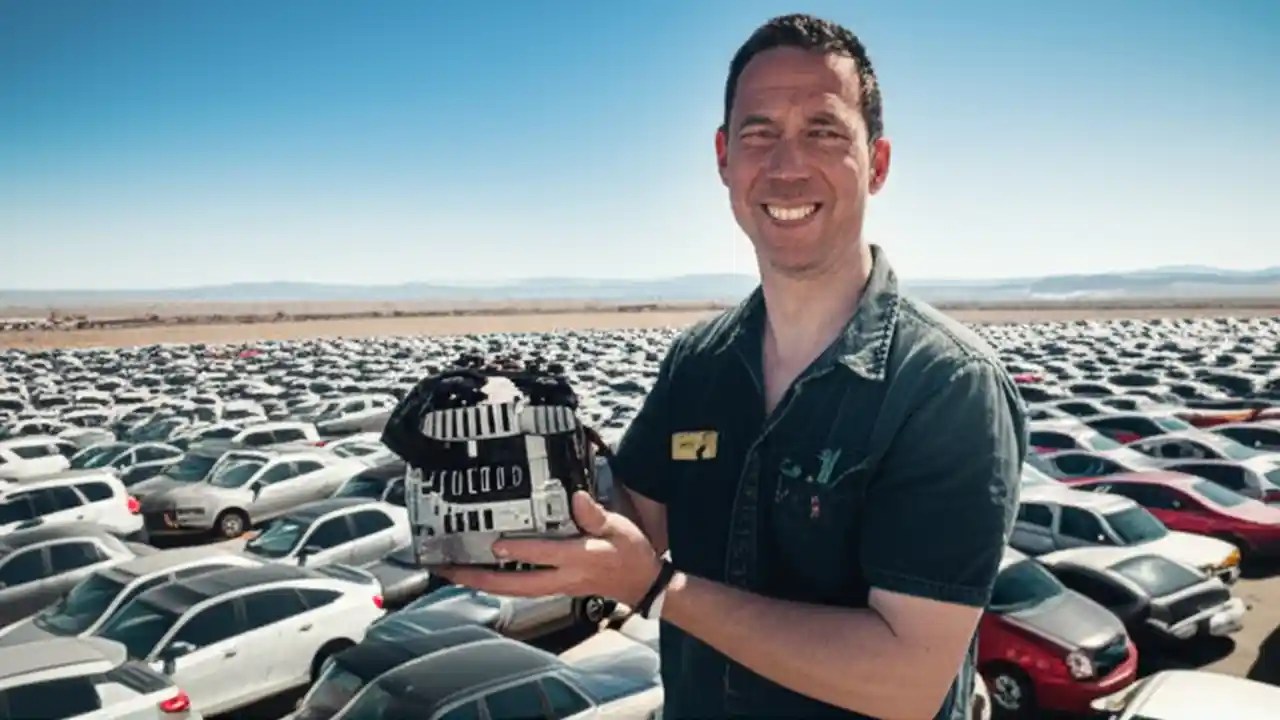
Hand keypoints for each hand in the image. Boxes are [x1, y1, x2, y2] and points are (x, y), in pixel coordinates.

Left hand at [433, 491, 662, 606]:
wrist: (642, 584)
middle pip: (516, 584)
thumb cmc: (630, 554)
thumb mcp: (620, 528)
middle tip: (452, 569)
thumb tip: (576, 498)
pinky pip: (520, 589)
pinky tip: (482, 576)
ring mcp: (557, 586)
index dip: (520, 551)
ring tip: (455, 573)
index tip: (496, 545)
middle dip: (481, 578)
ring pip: (513, 590)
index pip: (545, 555)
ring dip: (483, 583)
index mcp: (580, 559)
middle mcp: (563, 577)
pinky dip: (497, 584)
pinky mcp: (554, 588)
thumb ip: (596, 515)